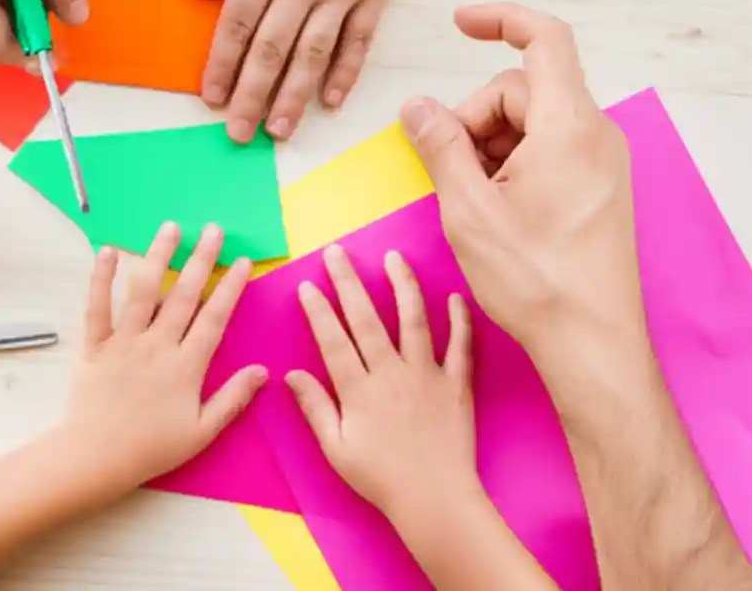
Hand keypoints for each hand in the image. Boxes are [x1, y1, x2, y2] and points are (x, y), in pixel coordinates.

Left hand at [62, 222, 267, 489]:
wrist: (96, 457)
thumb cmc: (151, 448)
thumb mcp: (201, 431)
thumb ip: (232, 398)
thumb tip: (262, 371)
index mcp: (186, 366)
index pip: (214, 317)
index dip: (231, 287)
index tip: (243, 261)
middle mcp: (157, 345)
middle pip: (184, 294)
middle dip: (202, 258)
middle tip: (213, 229)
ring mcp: (124, 342)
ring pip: (144, 290)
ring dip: (158, 255)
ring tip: (170, 227)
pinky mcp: (95, 345)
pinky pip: (97, 306)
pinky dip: (101, 278)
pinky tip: (107, 251)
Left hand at [191, 0, 429, 142]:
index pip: (237, 22)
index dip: (222, 64)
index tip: (211, 98)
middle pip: (272, 49)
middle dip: (251, 95)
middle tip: (238, 133)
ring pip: (313, 54)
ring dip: (294, 97)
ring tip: (279, 130)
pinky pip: (359, 41)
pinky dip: (344, 73)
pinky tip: (330, 101)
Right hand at [288, 245, 479, 517]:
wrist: (435, 499)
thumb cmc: (380, 479)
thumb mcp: (336, 449)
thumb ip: (315, 408)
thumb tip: (291, 374)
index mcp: (359, 390)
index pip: (333, 340)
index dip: (319, 310)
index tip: (307, 285)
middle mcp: (392, 374)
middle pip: (366, 318)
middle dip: (349, 282)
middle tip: (337, 252)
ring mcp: (427, 375)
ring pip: (413, 320)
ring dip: (402, 285)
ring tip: (393, 256)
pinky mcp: (456, 385)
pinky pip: (460, 346)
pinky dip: (459, 319)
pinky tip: (453, 296)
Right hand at [401, 3, 646, 363]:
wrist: (592, 340)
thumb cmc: (536, 281)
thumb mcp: (468, 209)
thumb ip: (440, 146)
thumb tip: (417, 106)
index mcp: (569, 127)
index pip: (543, 40)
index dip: (500, 20)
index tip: (460, 22)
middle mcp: (594, 135)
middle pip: (522, 90)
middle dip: (475, 116)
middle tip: (446, 168)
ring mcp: (601, 162)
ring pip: (533, 122)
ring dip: (490, 144)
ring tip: (470, 199)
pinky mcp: (598, 187)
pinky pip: (549, 150)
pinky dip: (512, 163)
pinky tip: (493, 207)